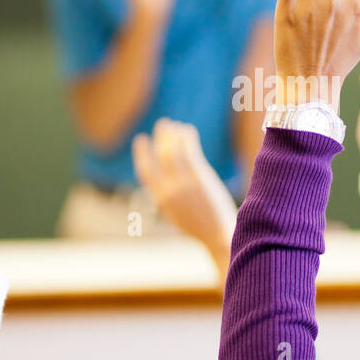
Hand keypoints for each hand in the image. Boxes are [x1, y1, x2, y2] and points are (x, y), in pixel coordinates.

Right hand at [133, 121, 236, 282]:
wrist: (218, 235)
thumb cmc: (200, 227)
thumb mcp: (175, 215)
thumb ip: (166, 199)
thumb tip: (161, 189)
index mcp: (161, 200)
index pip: (145, 171)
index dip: (141, 153)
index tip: (141, 140)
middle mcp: (169, 190)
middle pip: (160, 156)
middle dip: (160, 137)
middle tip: (163, 125)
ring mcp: (183, 183)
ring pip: (173, 151)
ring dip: (173, 134)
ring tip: (177, 126)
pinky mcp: (199, 177)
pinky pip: (189, 151)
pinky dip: (186, 138)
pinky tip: (188, 131)